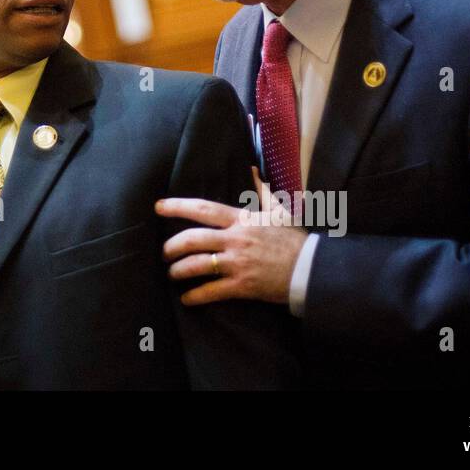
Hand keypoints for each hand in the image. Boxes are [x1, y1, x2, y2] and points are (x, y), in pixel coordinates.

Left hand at [155, 167, 306, 305]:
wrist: (312, 269)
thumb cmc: (295, 240)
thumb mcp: (279, 211)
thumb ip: (263, 191)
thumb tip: (254, 171)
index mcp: (241, 220)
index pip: (203, 209)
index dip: (178, 206)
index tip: (158, 206)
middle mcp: (235, 239)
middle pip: (192, 239)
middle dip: (171, 246)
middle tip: (163, 252)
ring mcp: (237, 263)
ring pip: (197, 265)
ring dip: (179, 271)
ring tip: (172, 274)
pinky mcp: (241, 286)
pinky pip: (211, 291)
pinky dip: (195, 296)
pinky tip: (186, 299)